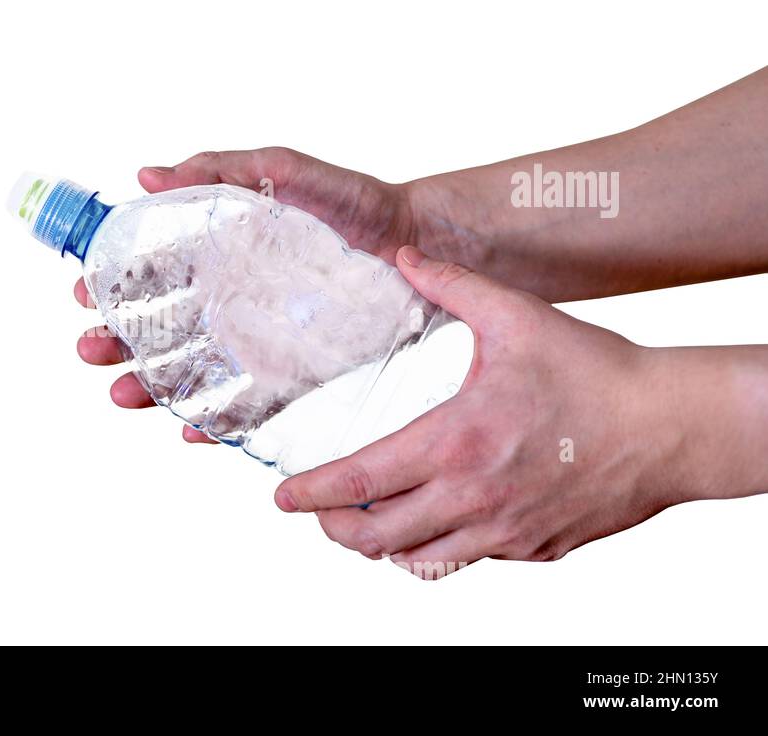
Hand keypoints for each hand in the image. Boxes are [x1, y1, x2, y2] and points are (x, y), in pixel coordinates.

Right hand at [74, 147, 420, 442]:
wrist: (421, 245)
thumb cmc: (352, 202)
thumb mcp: (282, 171)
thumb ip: (218, 168)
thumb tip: (145, 175)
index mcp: (216, 254)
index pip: (147, 273)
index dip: (110, 285)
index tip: (83, 293)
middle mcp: (227, 301)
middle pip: (154, 328)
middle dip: (113, 342)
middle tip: (89, 349)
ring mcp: (254, 342)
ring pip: (184, 371)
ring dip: (146, 386)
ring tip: (122, 396)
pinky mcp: (288, 376)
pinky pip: (241, 405)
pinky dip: (210, 421)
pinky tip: (188, 428)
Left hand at [275, 246, 705, 578]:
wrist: (673, 427)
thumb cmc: (597, 372)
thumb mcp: (516, 317)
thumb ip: (451, 286)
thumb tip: (404, 254)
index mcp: (455, 443)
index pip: (359, 482)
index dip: (311, 495)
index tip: (282, 498)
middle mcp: (471, 499)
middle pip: (374, 538)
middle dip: (334, 528)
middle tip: (321, 512)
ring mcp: (503, 532)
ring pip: (416, 559)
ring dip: (382, 543)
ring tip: (372, 516)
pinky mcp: (533, 549)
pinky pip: (466, 560)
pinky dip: (436, 548)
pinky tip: (437, 518)